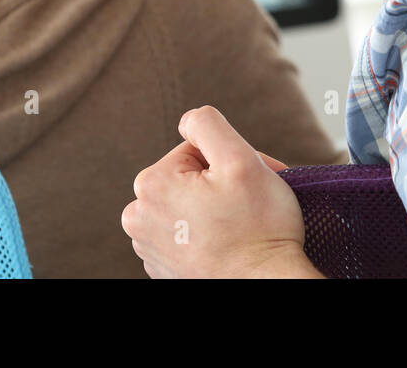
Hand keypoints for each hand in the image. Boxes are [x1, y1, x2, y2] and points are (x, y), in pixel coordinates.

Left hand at [121, 105, 320, 277]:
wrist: (267, 286)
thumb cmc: (259, 227)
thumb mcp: (241, 158)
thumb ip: (208, 124)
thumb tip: (188, 120)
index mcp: (151, 185)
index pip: (194, 149)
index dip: (227, 160)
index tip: (247, 180)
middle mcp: (139, 217)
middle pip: (188, 177)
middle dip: (220, 183)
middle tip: (248, 203)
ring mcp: (149, 247)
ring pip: (188, 205)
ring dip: (213, 208)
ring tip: (239, 224)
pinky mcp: (164, 268)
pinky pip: (187, 234)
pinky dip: (207, 235)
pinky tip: (228, 244)